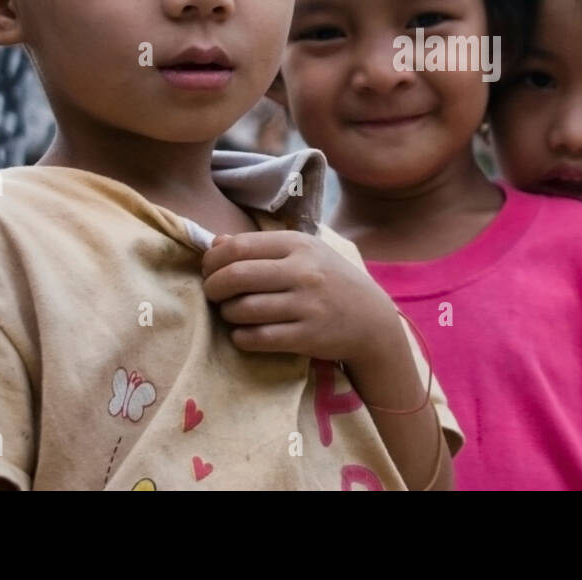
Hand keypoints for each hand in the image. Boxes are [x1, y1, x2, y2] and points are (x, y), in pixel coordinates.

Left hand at [201, 230, 400, 365]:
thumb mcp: (304, 253)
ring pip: (244, 309)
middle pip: (236, 276)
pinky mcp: (307, 337)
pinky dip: (241, 337)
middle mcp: (303, 272)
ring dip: (227, 313)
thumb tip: (216, 242)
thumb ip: (261, 246)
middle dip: (213, 287)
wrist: (372, 320)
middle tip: (212, 293)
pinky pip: (258, 338)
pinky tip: (243, 333)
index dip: (214, 259)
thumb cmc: (331, 281)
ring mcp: (307, 305)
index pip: (239, 246)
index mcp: (299, 245)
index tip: (209, 269)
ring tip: (231, 313)